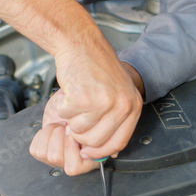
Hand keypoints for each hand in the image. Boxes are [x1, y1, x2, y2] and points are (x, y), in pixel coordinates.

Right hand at [29, 53, 143, 174]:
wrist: (80, 44)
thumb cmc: (96, 67)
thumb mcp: (118, 93)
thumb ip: (117, 121)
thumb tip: (111, 150)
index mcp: (132, 105)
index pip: (119, 142)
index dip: (100, 151)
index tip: (88, 151)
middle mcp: (122, 105)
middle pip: (96, 141)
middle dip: (81, 133)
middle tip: (78, 117)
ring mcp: (103, 102)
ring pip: (79, 131)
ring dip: (71, 118)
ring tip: (77, 99)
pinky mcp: (83, 98)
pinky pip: (67, 117)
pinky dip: (63, 107)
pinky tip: (70, 92)